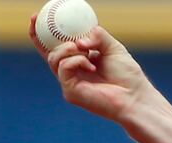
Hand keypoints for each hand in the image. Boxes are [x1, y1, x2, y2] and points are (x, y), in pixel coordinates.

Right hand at [29, 16, 154, 122]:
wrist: (135, 96)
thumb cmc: (127, 75)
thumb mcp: (113, 47)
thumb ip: (98, 36)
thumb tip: (80, 39)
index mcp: (81, 62)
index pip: (56, 47)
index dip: (42, 33)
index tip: (36, 16)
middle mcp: (73, 73)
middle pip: (49, 53)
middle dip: (42, 37)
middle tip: (41, 21)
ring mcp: (70, 83)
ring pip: (54, 59)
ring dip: (68, 48)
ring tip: (84, 49)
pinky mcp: (70, 92)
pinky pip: (63, 68)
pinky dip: (76, 61)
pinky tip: (91, 64)